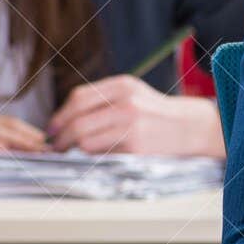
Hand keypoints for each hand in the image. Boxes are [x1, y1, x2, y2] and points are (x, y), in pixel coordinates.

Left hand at [47, 75, 224, 158]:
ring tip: (70, 153)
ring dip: (72, 149)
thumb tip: (64, 119)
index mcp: (122, 85)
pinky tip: (93, 157)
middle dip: (59, 136)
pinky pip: (100, 153)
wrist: (191, 127)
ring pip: (84, 139)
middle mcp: (126, 102)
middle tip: (55, 146)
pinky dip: (91, 157)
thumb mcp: (133, 94)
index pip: (78, 98)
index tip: (52, 128)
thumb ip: (102, 100)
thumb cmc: (156, 113)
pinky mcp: (135, 146)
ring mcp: (131, 124)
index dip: (60, 115)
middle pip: (77, 120)